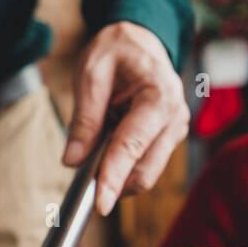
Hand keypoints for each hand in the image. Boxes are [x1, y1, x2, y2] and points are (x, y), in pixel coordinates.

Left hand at [64, 21, 188, 215]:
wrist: (140, 41)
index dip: (114, 177)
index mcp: (159, 95)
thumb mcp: (90, 74)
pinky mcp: (168, 140)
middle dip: (114, 182)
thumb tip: (72, 161)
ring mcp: (175, 131)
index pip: (132, 146)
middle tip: (83, 180)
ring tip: (97, 146)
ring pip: (146, 174)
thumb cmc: (115, 51)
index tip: (100, 205)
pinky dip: (123, 168)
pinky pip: (145, 166)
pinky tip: (109, 147)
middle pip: (145, 170)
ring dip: (118, 175)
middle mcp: (175, 117)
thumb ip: (83, 119)